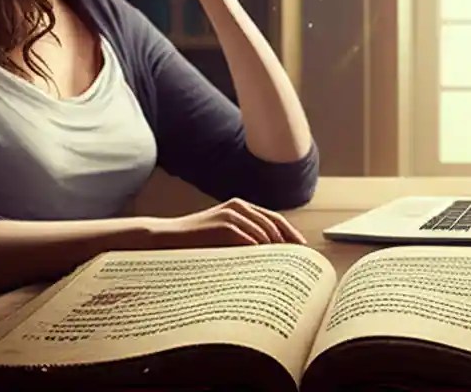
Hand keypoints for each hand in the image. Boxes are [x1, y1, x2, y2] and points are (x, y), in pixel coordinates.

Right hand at [145, 198, 307, 247]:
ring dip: (276, 248)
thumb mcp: (225, 236)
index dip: (291, 233)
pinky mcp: (222, 224)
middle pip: (274, 223)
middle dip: (288, 241)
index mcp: (241, 207)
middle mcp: (239, 206)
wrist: (168, 237)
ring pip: (263, 231)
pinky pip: (248, 238)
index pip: (275, 219)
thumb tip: (273, 255)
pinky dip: (259, 250)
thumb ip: (246, 238)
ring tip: (285, 264)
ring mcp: (230, 214)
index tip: (302, 248)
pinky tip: (265, 263)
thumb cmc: (197, 241)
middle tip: (299, 259)